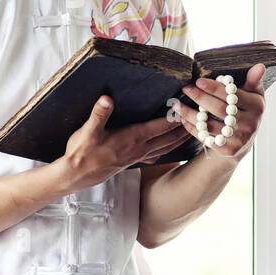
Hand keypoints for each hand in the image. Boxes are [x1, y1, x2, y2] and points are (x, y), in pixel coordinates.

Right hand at [59, 95, 192, 189]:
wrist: (75, 175)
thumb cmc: (81, 153)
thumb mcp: (87, 131)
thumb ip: (99, 114)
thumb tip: (107, 98)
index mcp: (133, 138)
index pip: (160, 126)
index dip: (174, 116)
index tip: (186, 105)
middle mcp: (140, 148)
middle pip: (170, 137)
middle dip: (185, 126)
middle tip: (200, 116)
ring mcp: (138, 156)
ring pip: (167, 147)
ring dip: (181, 138)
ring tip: (195, 130)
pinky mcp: (134, 162)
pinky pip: (158, 154)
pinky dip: (169, 148)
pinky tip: (172, 146)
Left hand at [172, 62, 266, 162]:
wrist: (243, 140)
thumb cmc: (245, 110)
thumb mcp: (252, 94)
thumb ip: (253, 80)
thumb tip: (259, 65)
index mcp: (257, 106)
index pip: (232, 95)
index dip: (214, 88)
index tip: (198, 81)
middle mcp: (251, 124)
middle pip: (220, 109)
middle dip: (200, 97)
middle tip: (186, 88)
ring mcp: (240, 138)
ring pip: (210, 124)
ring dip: (190, 114)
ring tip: (177, 104)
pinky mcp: (229, 150)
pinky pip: (206, 137)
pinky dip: (192, 128)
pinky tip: (182, 118)